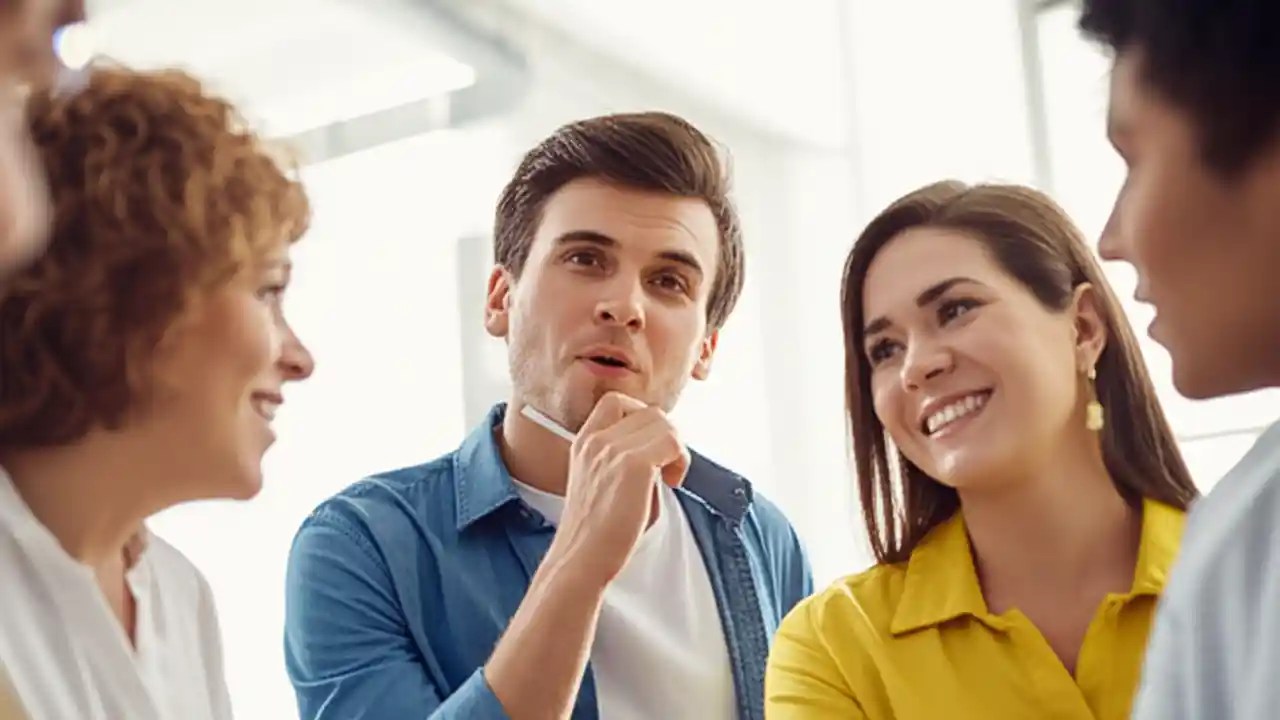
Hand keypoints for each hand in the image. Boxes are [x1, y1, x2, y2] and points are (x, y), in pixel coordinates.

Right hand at [549, 391, 689, 585]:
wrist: (583, 557)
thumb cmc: (599, 531)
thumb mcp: (604, 481)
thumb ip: (628, 458)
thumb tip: (663, 448)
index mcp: (585, 442)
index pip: (617, 402)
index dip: (642, 418)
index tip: (650, 447)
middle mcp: (596, 439)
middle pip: (649, 411)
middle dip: (666, 435)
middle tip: (665, 467)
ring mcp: (614, 449)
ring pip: (665, 424)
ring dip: (676, 448)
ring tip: (669, 477)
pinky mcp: (634, 465)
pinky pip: (673, 443)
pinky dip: (681, 461)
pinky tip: (672, 483)